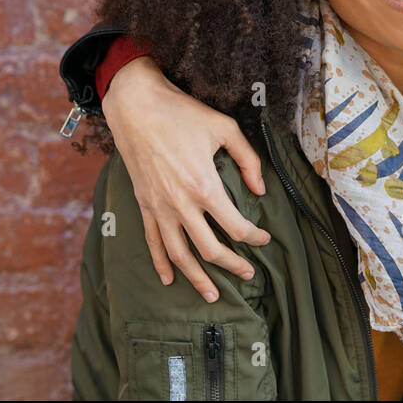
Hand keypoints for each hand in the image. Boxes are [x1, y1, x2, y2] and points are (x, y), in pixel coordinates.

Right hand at [101, 56, 271, 300]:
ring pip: (179, 254)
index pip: (235, 226)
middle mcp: (181, 203)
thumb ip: (248, 160)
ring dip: (197, 278)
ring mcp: (159, 207)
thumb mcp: (225, 128)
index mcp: (204, 185)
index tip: (265, 238)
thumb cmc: (183, 114)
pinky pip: (152, 242)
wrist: (136, 107)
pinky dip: (160, 263)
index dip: (254, 237)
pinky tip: (169, 280)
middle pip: (210, 249)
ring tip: (211, 295)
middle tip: (247, 273)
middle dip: (232, 265)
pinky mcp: (144, 205)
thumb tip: (260, 190)